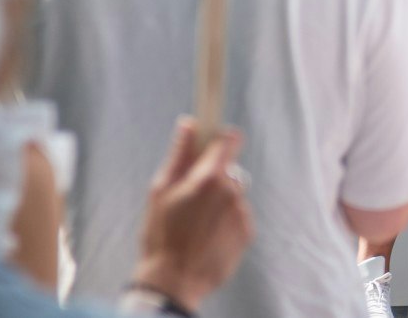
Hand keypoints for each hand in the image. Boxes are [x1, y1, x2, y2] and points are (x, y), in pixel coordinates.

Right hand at [129, 119, 253, 312]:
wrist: (174, 281)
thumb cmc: (160, 235)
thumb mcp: (160, 191)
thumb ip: (179, 155)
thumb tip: (189, 124)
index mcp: (210, 177)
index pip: (229, 140)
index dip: (220, 139)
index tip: (212, 142)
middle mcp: (232, 191)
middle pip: (229, 171)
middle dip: (213, 178)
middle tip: (190, 200)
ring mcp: (242, 212)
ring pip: (233, 196)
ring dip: (219, 203)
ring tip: (196, 225)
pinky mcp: (247, 233)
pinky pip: (238, 217)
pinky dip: (225, 223)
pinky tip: (206, 237)